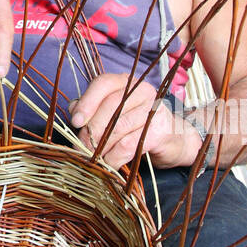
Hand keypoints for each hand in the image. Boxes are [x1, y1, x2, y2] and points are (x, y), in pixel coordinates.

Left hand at [69, 73, 201, 168]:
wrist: (173, 139)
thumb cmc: (136, 125)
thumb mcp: (113, 113)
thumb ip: (93, 109)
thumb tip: (74, 112)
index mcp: (126, 82)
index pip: (103, 83)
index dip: (87, 102)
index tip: (76, 121)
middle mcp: (141, 90)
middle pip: (110, 106)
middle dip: (92, 129)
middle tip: (80, 147)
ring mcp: (153, 109)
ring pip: (119, 128)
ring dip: (101, 146)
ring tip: (92, 158)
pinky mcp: (160, 131)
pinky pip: (130, 145)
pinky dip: (114, 157)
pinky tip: (109, 164)